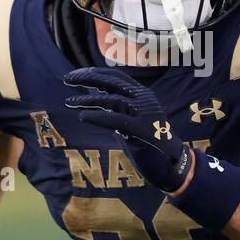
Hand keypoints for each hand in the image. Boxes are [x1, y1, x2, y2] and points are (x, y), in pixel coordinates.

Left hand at [63, 67, 192, 192]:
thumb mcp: (131, 121)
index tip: (76, 75)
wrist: (172, 166)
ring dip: (87, 100)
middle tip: (67, 79)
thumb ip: (116, 109)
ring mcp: (145, 114)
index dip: (95, 72)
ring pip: (112, 100)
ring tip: (69, 102)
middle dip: (88, 78)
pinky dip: (98, 116)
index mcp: (143, 95)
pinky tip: (83, 117)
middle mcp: (145, 100)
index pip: (117, 76)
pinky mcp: (143, 130)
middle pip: (113, 82)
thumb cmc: (149, 145)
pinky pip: (116, 120)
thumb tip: (94, 97)